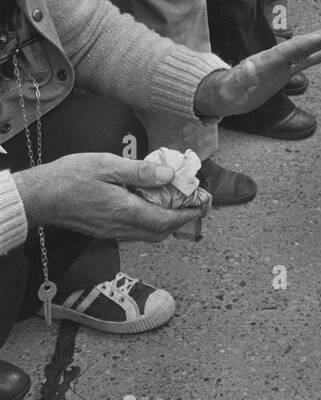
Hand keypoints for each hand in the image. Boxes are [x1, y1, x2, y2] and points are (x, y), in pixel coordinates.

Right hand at [14, 153, 202, 241]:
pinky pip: (134, 233)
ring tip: (175, 203)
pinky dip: (149, 223)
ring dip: (165, 223)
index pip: (164, 221)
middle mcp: (119, 227)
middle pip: (159, 233)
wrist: (40, 196)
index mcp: (123, 210)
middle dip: (180, 221)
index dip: (186, 216)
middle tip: (193, 204)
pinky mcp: (103, 231)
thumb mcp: (107, 164)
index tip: (202, 206)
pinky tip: (149, 205)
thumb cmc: (70, 177)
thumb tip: (169, 176)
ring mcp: (110, 232)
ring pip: (147, 235)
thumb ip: (139, 172)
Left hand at [193, 27, 320, 117]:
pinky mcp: (284, 72)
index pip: (288, 50)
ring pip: (306, 51)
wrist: (225, 95)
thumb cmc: (227, 92)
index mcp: (264, 61)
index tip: (320, 36)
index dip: (304, 44)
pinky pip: (305, 62)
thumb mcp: (231, 88)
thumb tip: (249, 68)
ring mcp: (281, 64)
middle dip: (318, 38)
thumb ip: (241, 78)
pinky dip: (319, 56)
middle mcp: (275, 58)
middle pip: (300, 46)